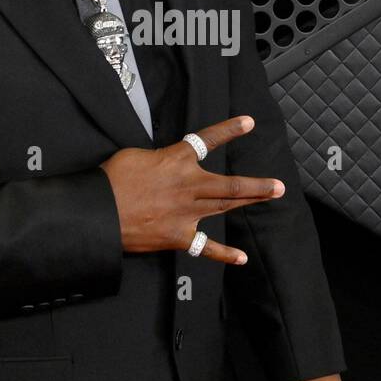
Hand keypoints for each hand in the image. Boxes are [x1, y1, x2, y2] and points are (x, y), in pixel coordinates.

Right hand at [98, 114, 284, 263]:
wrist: (100, 211)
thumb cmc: (113, 180)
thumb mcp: (136, 155)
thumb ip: (158, 158)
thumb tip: (165, 165)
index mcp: (176, 160)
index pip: (207, 141)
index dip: (229, 130)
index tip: (248, 123)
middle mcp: (189, 185)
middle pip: (230, 184)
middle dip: (257, 185)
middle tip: (279, 186)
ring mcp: (186, 213)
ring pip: (225, 206)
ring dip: (250, 201)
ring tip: (271, 197)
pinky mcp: (178, 236)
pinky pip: (206, 247)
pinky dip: (224, 254)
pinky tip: (241, 258)